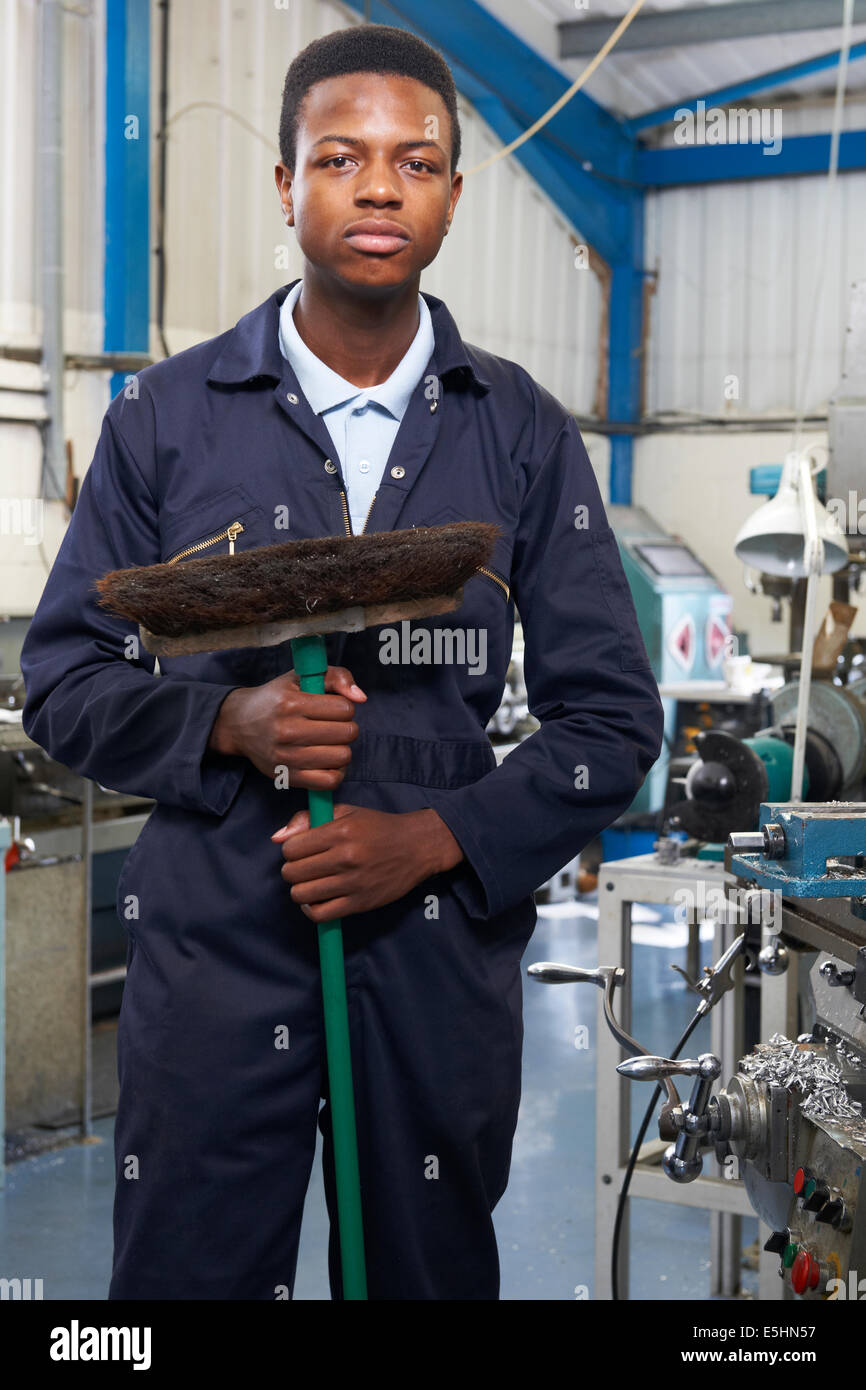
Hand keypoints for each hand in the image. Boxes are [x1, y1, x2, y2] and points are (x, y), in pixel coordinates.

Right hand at [208, 666, 365, 788]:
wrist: (239, 723)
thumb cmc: (275, 698)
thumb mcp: (300, 676)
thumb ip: (336, 676)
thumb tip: (361, 698)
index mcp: (292, 703)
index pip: (345, 708)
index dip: (345, 707)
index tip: (332, 708)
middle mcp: (288, 730)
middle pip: (347, 733)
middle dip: (346, 727)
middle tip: (332, 726)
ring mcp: (287, 756)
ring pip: (342, 757)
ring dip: (342, 749)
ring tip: (330, 743)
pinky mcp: (287, 776)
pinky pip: (329, 781)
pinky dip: (336, 772)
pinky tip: (328, 761)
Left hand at [272, 804, 463, 920]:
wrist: (417, 846)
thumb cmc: (379, 827)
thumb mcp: (346, 812)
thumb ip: (308, 819)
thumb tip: (277, 838)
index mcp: (340, 832)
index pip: (291, 849)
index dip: (291, 850)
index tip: (302, 850)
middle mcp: (345, 858)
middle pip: (292, 873)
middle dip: (293, 870)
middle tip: (306, 867)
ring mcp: (353, 883)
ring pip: (302, 895)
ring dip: (301, 890)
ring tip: (312, 882)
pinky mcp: (360, 903)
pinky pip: (321, 915)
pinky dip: (312, 909)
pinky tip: (318, 899)